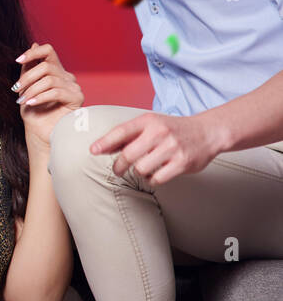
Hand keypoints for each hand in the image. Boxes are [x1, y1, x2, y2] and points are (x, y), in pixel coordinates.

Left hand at [14, 42, 82, 156]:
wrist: (40, 133)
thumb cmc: (34, 112)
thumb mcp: (26, 87)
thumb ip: (29, 68)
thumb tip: (34, 44)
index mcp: (54, 71)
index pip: (48, 51)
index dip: (33, 52)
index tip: (17, 60)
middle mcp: (66, 77)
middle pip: (46, 66)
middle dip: (27, 78)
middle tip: (16, 90)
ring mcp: (73, 87)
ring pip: (50, 79)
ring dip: (31, 90)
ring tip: (22, 101)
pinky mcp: (77, 98)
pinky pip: (56, 92)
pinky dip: (40, 97)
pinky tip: (31, 104)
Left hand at [90, 112, 220, 186]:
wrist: (207, 132)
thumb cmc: (172, 129)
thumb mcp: (151, 124)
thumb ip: (129, 135)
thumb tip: (102, 148)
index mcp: (148, 121)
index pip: (121, 131)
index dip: (105, 142)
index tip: (93, 151)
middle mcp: (160, 132)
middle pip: (128, 154)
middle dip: (119, 166)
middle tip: (118, 170)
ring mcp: (172, 148)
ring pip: (141, 169)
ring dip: (139, 172)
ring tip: (144, 168)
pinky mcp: (183, 163)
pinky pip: (157, 178)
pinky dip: (153, 179)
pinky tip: (156, 173)